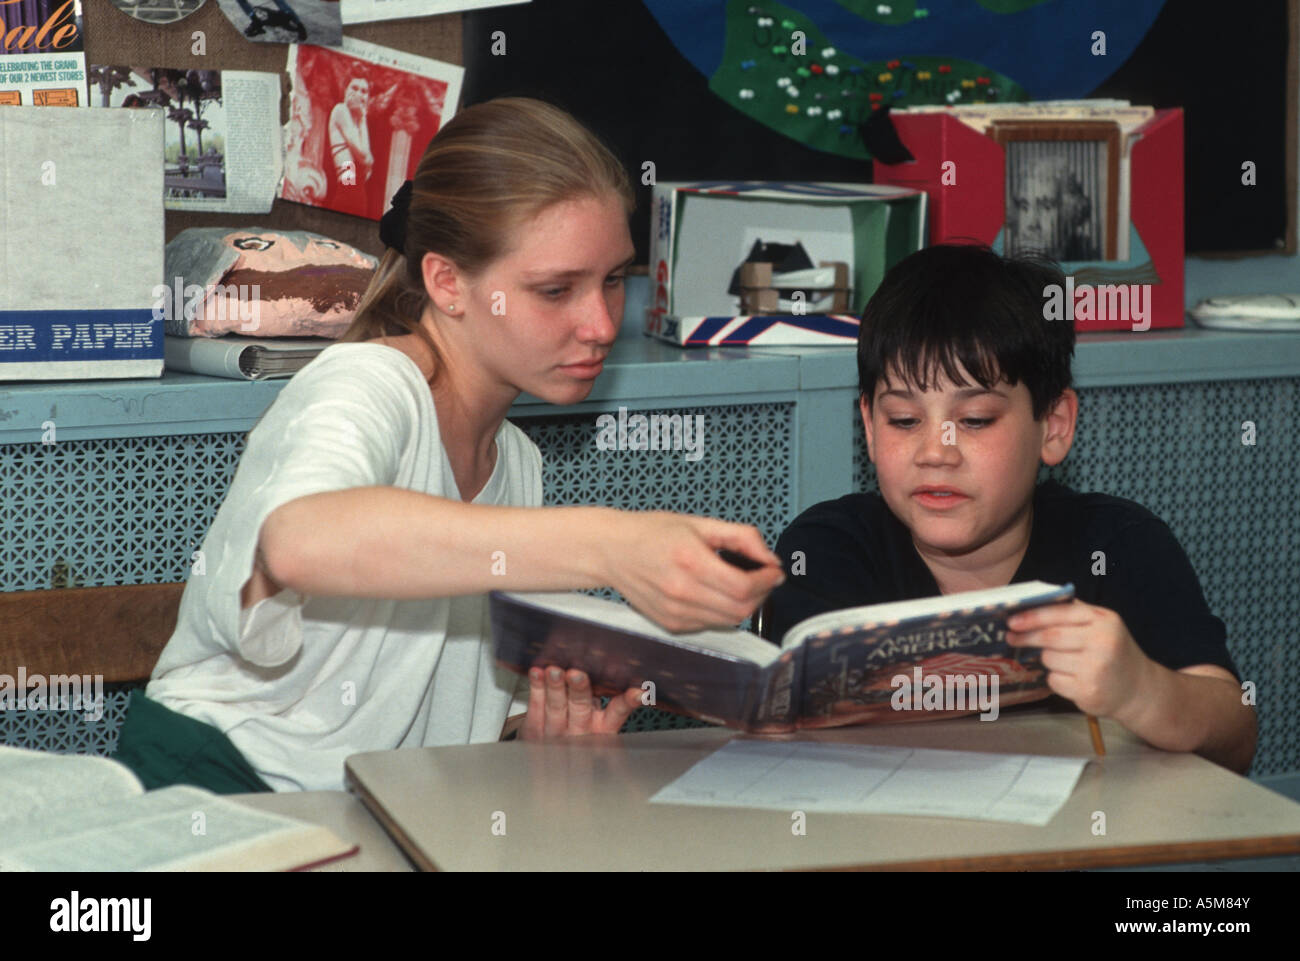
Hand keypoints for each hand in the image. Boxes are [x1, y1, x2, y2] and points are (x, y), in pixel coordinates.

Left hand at [520, 666, 642, 739]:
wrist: (547, 759)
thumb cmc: (577, 726)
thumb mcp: (597, 717)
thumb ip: (602, 695)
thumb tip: (611, 663)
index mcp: (602, 726)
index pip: (618, 712)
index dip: (628, 702)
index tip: (638, 692)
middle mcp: (580, 730)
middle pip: (581, 708)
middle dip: (579, 689)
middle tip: (576, 673)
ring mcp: (556, 731)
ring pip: (556, 706)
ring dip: (554, 687)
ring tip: (553, 671)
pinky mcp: (535, 728)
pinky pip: (536, 706)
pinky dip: (536, 688)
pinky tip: (537, 674)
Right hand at [601, 511, 784, 632]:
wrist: (612, 550)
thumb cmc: (652, 532)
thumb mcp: (700, 523)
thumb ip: (742, 537)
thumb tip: (770, 558)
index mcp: (690, 561)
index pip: (744, 587)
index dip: (768, 581)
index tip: (774, 570)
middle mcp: (681, 592)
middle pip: (741, 609)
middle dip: (762, 593)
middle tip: (763, 577)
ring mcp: (675, 613)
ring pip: (729, 621)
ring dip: (745, 605)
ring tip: (741, 584)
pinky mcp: (671, 625)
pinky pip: (711, 625)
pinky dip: (723, 612)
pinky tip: (715, 594)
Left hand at [1006, 599, 1153, 718]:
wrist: (1140, 689)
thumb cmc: (1113, 652)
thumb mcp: (1102, 625)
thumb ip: (1073, 612)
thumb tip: (1031, 605)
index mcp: (1104, 620)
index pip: (1060, 614)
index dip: (1032, 617)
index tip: (1011, 620)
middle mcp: (1103, 643)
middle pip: (1051, 637)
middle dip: (1027, 637)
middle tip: (1011, 637)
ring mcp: (1096, 669)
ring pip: (1049, 659)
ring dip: (1048, 660)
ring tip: (1066, 662)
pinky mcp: (1088, 691)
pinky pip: (1054, 680)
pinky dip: (1056, 678)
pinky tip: (1073, 678)